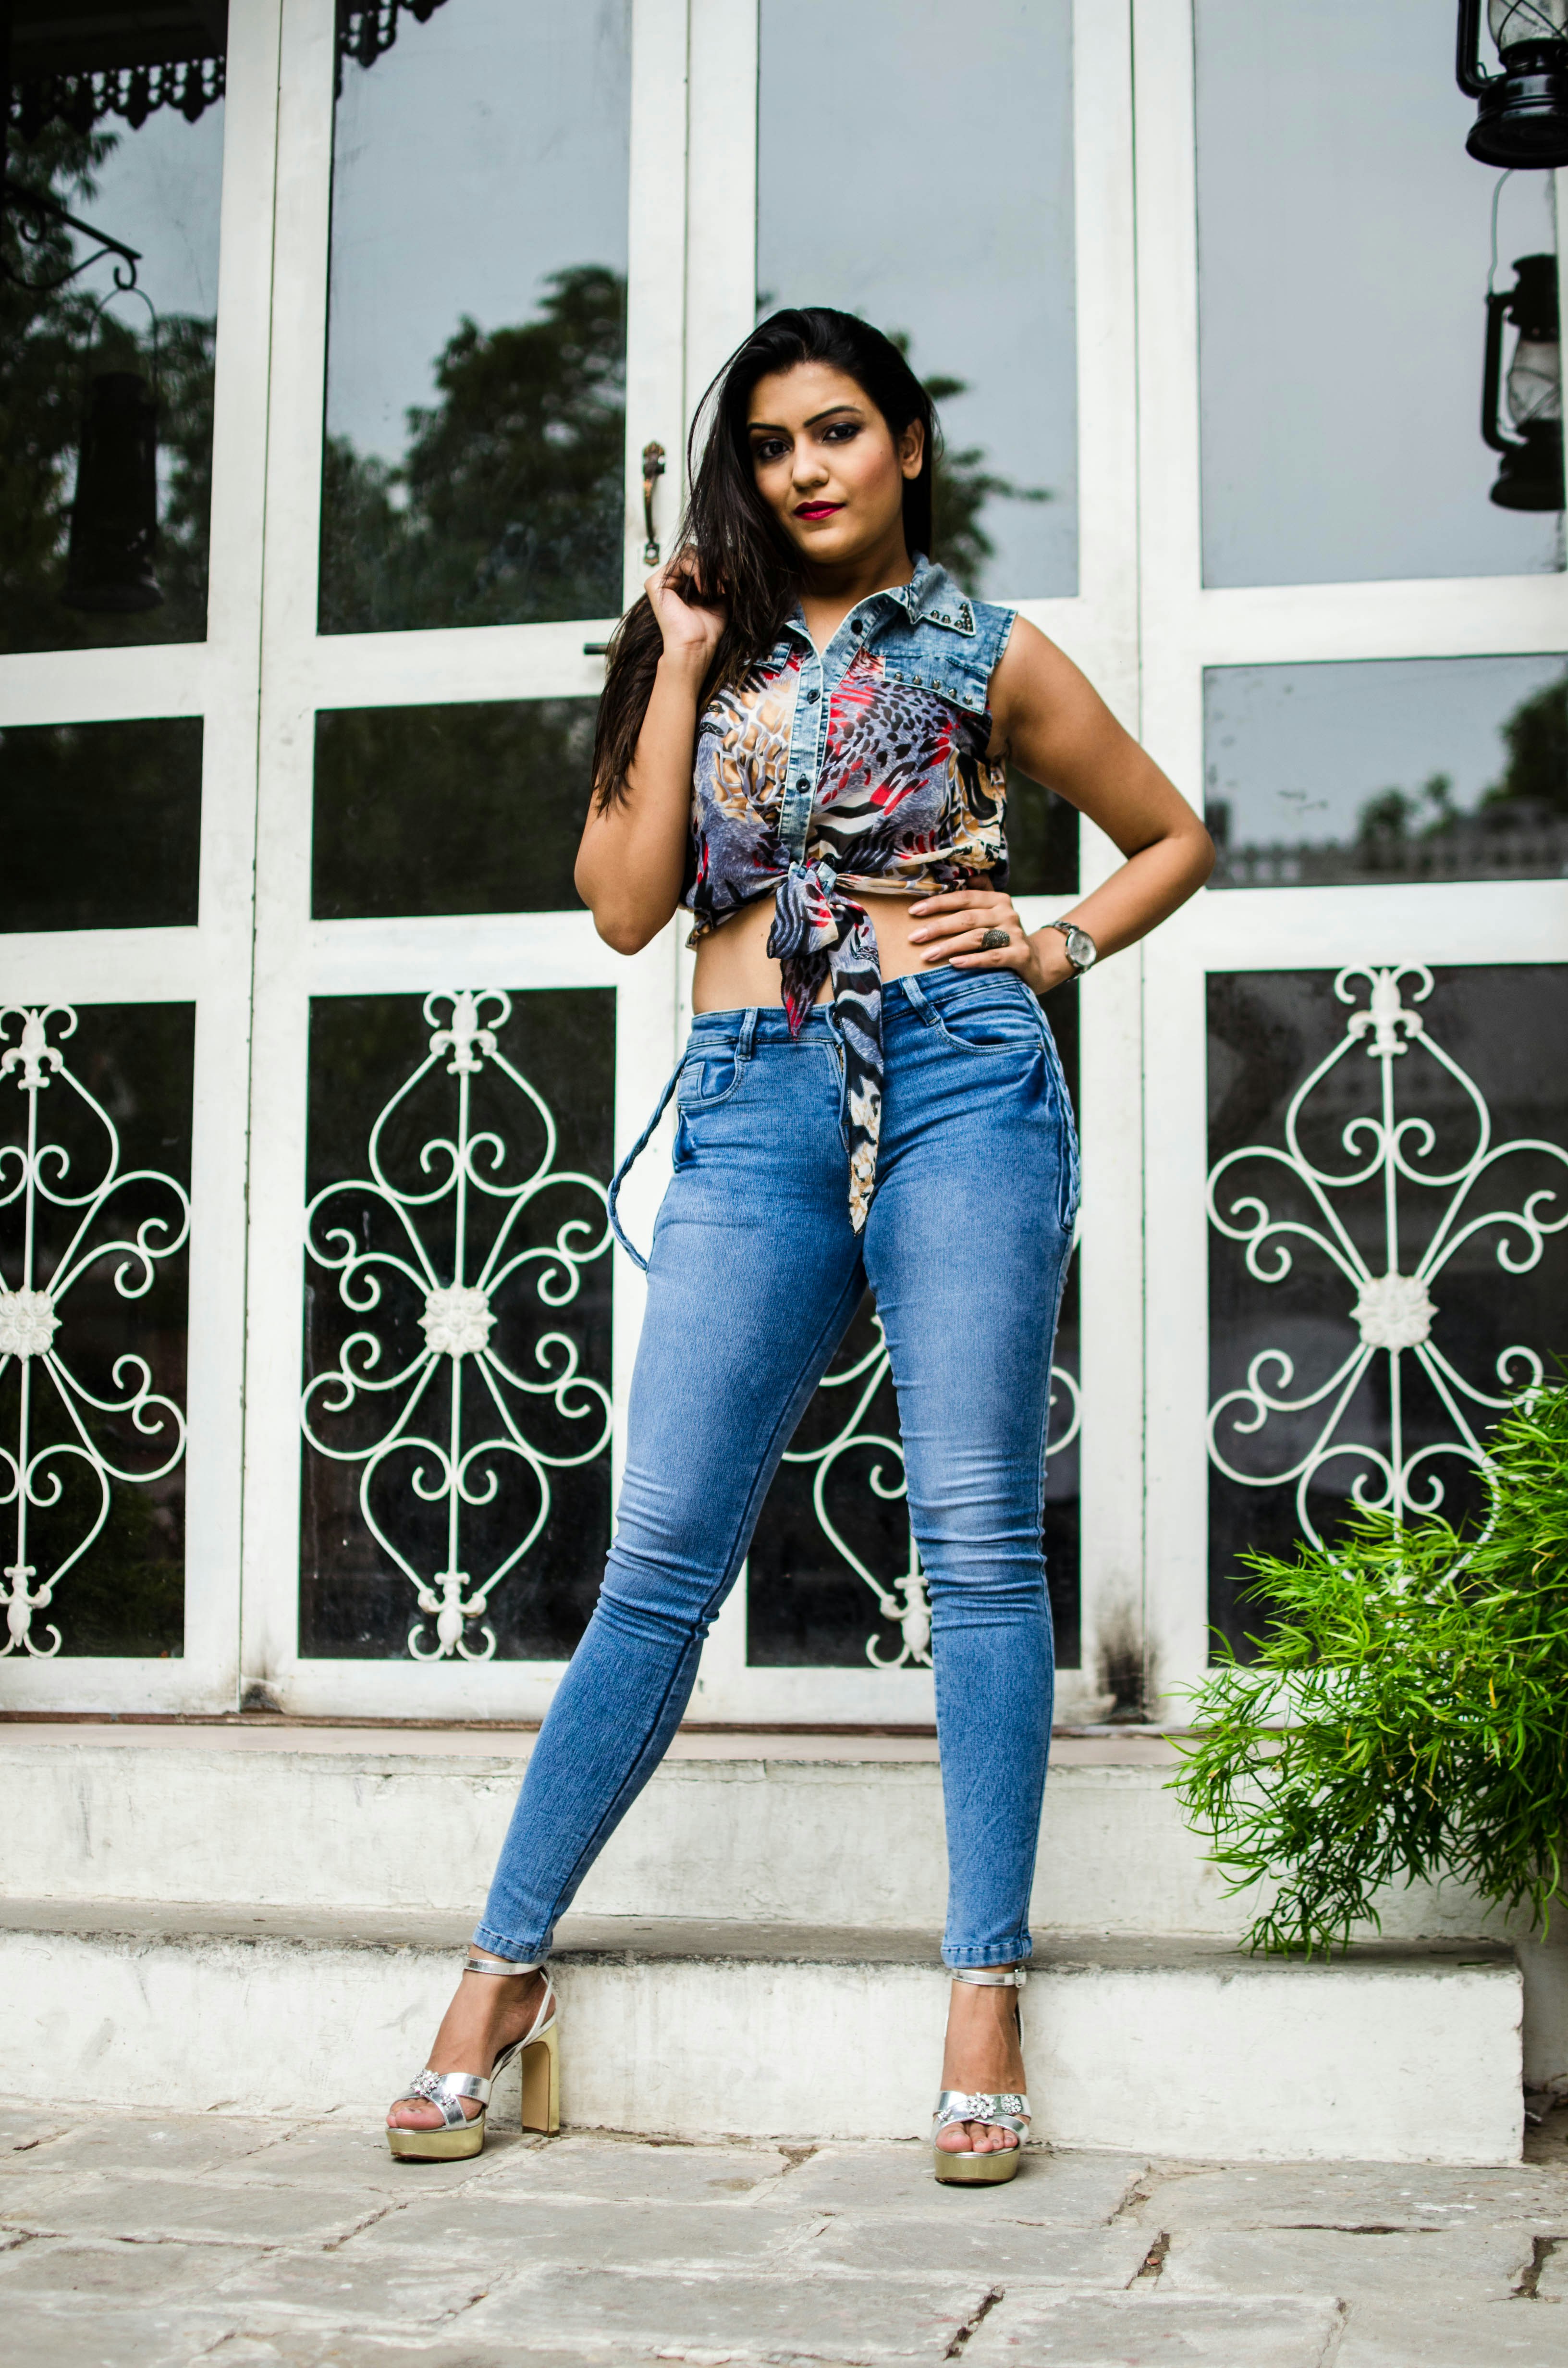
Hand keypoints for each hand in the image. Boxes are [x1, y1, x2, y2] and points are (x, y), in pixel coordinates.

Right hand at [646, 552, 725, 675]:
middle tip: (723, 583)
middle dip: (712, 565)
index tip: (729, 579)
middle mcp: (672, 580)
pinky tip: (702, 589)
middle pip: (693, 552)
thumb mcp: (719, 596)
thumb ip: (719, 577)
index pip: (699, 558)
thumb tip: (726, 559)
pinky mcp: (655, 583)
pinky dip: (697, 571)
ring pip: (688, 553)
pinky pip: (680, 561)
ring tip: (713, 590)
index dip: (715, 565)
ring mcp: (663, 581)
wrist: (697, 645)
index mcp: (684, 583)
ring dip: (706, 569)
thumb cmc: (707, 629)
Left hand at [907, 886, 1074, 996]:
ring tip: (927, 955)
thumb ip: (976, 895)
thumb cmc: (1003, 937)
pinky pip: (993, 957)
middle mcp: (1007, 913)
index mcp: (997, 900)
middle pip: (967, 918)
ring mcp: (1015, 934)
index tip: (913, 912)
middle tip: (914, 937)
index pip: (963, 897)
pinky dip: (973, 960)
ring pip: (977, 937)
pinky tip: (954, 964)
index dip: (938, 903)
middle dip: (937, 927)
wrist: (1037, 962)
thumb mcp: (991, 914)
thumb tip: (954, 877)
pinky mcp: (1021, 955)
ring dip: (949, 946)